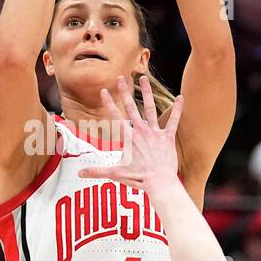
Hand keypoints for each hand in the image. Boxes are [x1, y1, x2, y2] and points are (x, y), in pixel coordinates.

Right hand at [77, 75, 181, 192]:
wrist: (159, 183)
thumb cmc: (138, 179)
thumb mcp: (115, 174)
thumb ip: (97, 171)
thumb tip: (80, 174)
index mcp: (128, 138)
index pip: (115, 117)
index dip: (108, 103)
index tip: (104, 91)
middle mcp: (141, 131)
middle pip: (130, 107)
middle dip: (124, 91)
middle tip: (121, 77)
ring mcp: (155, 133)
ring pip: (150, 108)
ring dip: (146, 92)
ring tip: (144, 78)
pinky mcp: (167, 138)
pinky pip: (173, 121)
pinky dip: (177, 109)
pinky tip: (180, 97)